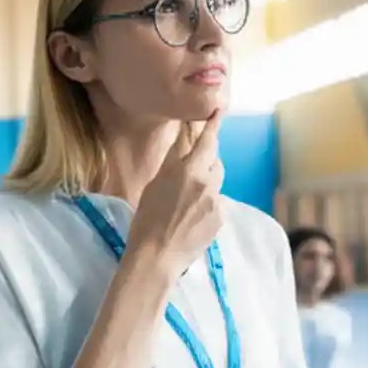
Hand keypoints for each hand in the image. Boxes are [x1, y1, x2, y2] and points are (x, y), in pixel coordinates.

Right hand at [126, 110, 224, 278]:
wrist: (157, 257)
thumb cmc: (146, 220)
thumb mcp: (154, 186)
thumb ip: (172, 165)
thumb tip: (183, 150)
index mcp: (188, 171)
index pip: (207, 141)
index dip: (214, 125)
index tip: (220, 111)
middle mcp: (208, 183)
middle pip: (215, 160)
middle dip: (206, 160)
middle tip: (191, 171)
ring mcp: (217, 202)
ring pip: (216, 183)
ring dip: (206, 184)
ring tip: (187, 202)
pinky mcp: (221, 219)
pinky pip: (217, 203)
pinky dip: (208, 204)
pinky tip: (192, 218)